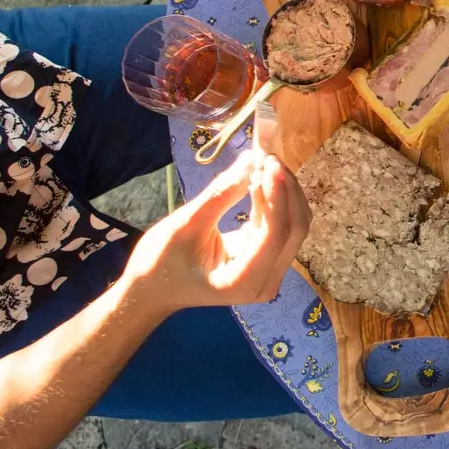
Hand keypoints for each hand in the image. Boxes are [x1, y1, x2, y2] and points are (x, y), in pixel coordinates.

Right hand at [122, 151, 312, 312]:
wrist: (153, 290)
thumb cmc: (160, 263)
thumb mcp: (185, 225)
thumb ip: (221, 195)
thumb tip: (251, 158)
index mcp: (243, 281)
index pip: (276, 233)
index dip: (279, 195)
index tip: (270, 162)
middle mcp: (265, 282)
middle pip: (295, 229)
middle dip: (286, 190)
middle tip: (267, 157)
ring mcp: (269, 273)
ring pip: (294, 225)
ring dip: (284, 192)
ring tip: (264, 163)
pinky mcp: (267, 260)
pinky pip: (281, 226)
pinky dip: (275, 201)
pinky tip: (260, 179)